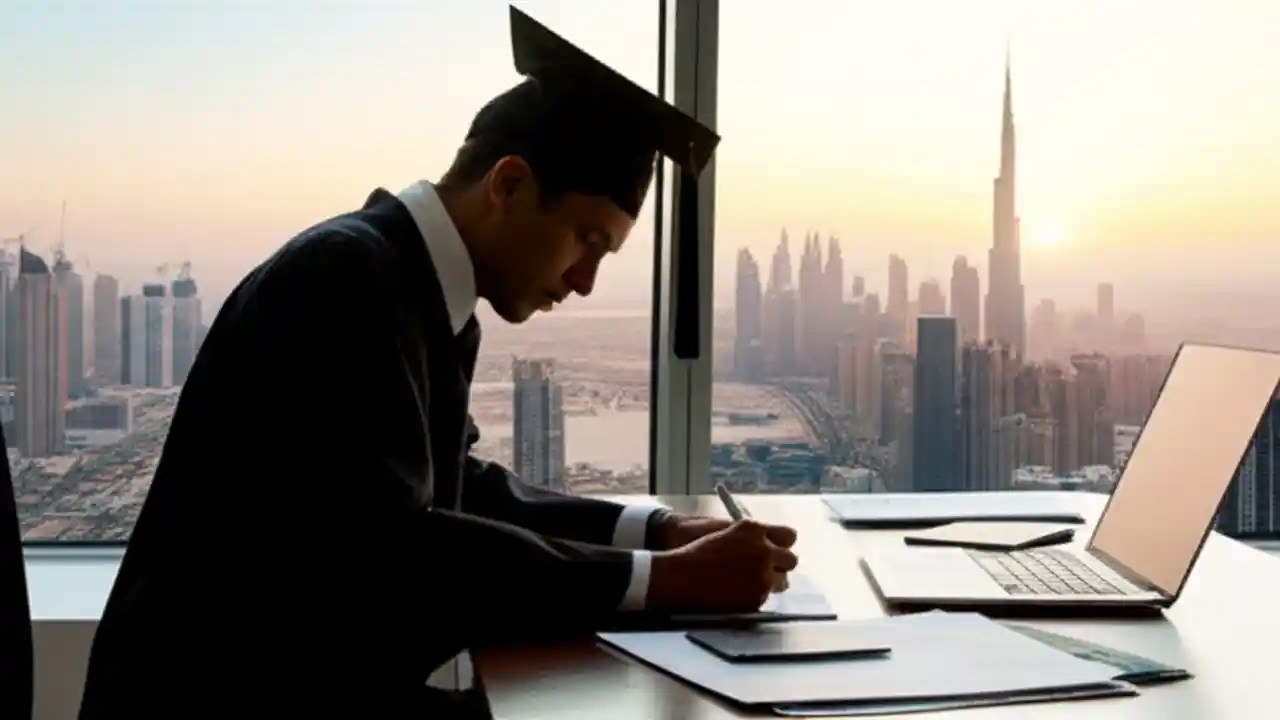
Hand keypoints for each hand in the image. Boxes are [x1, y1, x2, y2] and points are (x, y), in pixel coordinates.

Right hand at [646, 519, 798, 613]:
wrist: (678, 577)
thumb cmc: (696, 553)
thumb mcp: (727, 535)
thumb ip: (752, 540)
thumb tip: (770, 549)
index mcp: (754, 529)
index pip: (788, 535)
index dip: (782, 544)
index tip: (777, 550)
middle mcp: (764, 551)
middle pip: (791, 559)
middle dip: (781, 565)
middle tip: (767, 570)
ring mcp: (762, 576)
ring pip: (781, 582)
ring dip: (770, 582)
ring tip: (747, 583)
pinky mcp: (757, 598)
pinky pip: (764, 598)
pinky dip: (753, 597)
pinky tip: (734, 594)